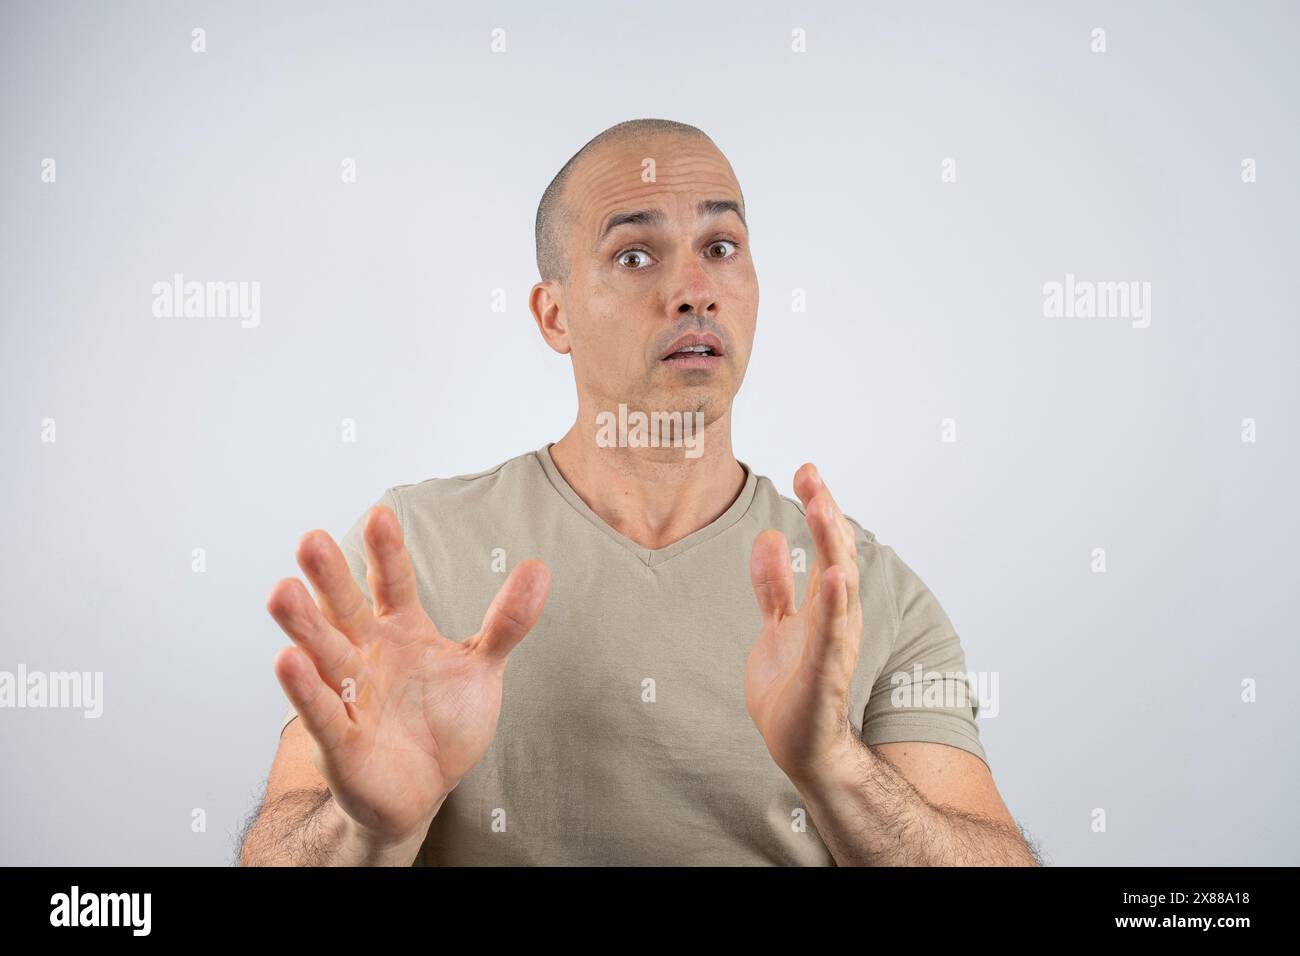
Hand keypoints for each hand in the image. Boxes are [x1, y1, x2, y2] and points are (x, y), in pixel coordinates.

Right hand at [267, 505, 549, 843]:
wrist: (423, 791)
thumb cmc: (443, 722)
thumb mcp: (480, 667)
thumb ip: (506, 622)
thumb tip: (540, 568)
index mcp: (399, 631)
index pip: (392, 583)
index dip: (388, 553)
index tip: (380, 514)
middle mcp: (366, 655)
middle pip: (346, 610)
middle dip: (329, 579)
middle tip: (311, 541)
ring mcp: (349, 696)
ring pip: (323, 655)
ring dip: (304, 626)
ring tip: (282, 592)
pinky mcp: (339, 742)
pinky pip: (321, 712)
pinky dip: (305, 689)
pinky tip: (287, 660)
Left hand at [744, 463, 862, 784]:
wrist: (802, 745)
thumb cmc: (792, 687)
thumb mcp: (776, 625)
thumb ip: (773, 584)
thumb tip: (766, 536)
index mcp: (824, 603)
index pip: (824, 545)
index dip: (818, 506)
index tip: (806, 469)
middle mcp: (836, 616)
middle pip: (834, 553)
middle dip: (824, 512)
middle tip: (810, 472)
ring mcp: (833, 643)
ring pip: (837, 585)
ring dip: (830, 544)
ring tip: (821, 506)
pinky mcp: (824, 674)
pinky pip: (831, 634)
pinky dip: (835, 603)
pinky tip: (834, 574)